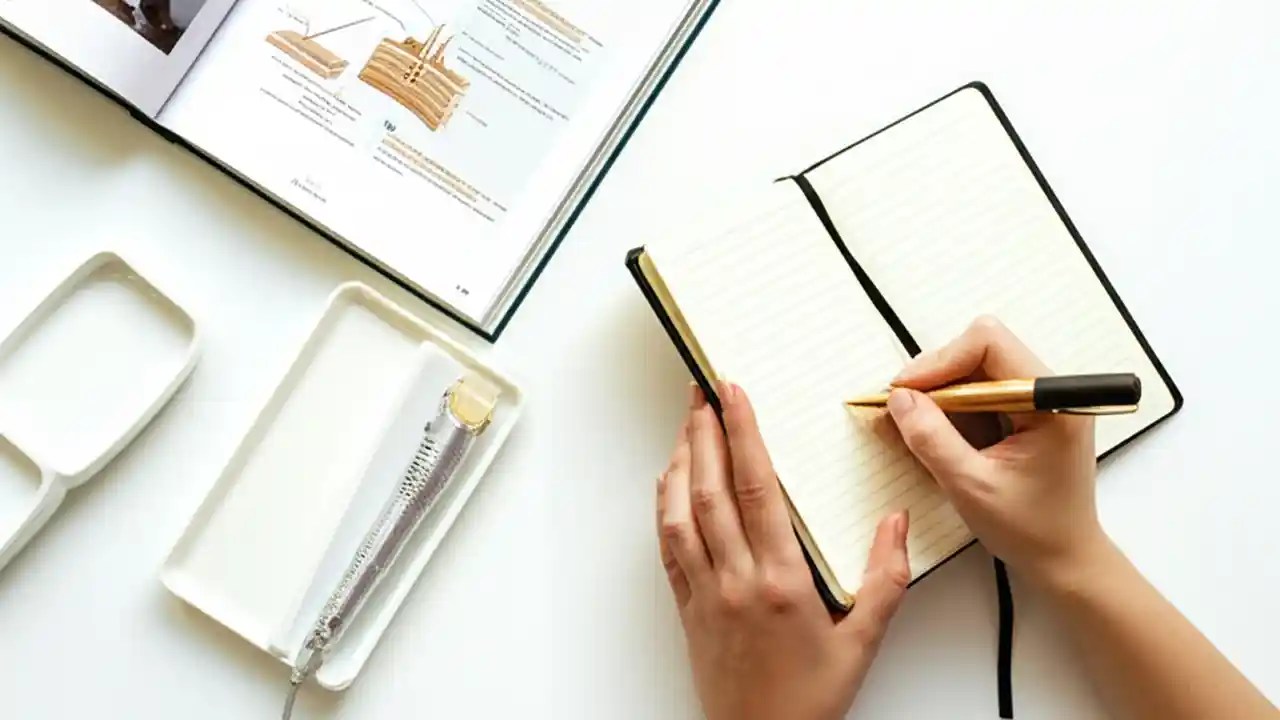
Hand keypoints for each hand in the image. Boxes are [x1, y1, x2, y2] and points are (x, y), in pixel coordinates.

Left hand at [657, 381, 909, 719]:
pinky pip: (667, 548)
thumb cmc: (809, 699)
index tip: (734, 394)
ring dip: (678, 462)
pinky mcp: (686, 608)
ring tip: (684, 424)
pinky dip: (664, 508)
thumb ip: (885, 579)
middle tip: (700, 390)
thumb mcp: (863, 642)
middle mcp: (735, 579)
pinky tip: (668, 484)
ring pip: (680, 514)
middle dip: (702, 432)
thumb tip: (896, 523)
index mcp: (781, 580)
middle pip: (710, 490)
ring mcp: (704, 593)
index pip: (756, 489)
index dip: (742, 434)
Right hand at [885, 317, 1106, 586]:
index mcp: (1051, 404)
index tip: (906, 391)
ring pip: (978, 369)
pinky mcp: (1029, 414)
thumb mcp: (970, 487)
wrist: (1065, 560)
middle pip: (981, 350)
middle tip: (904, 408)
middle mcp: (1052, 392)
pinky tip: (940, 434)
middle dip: (937, 376)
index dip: (940, 360)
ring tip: (918, 424)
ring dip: (943, 393)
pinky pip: (983, 392)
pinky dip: (954, 408)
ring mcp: (1041, 402)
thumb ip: (932, 439)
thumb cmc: (1030, 530)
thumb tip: (899, 399)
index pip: (988, 344)